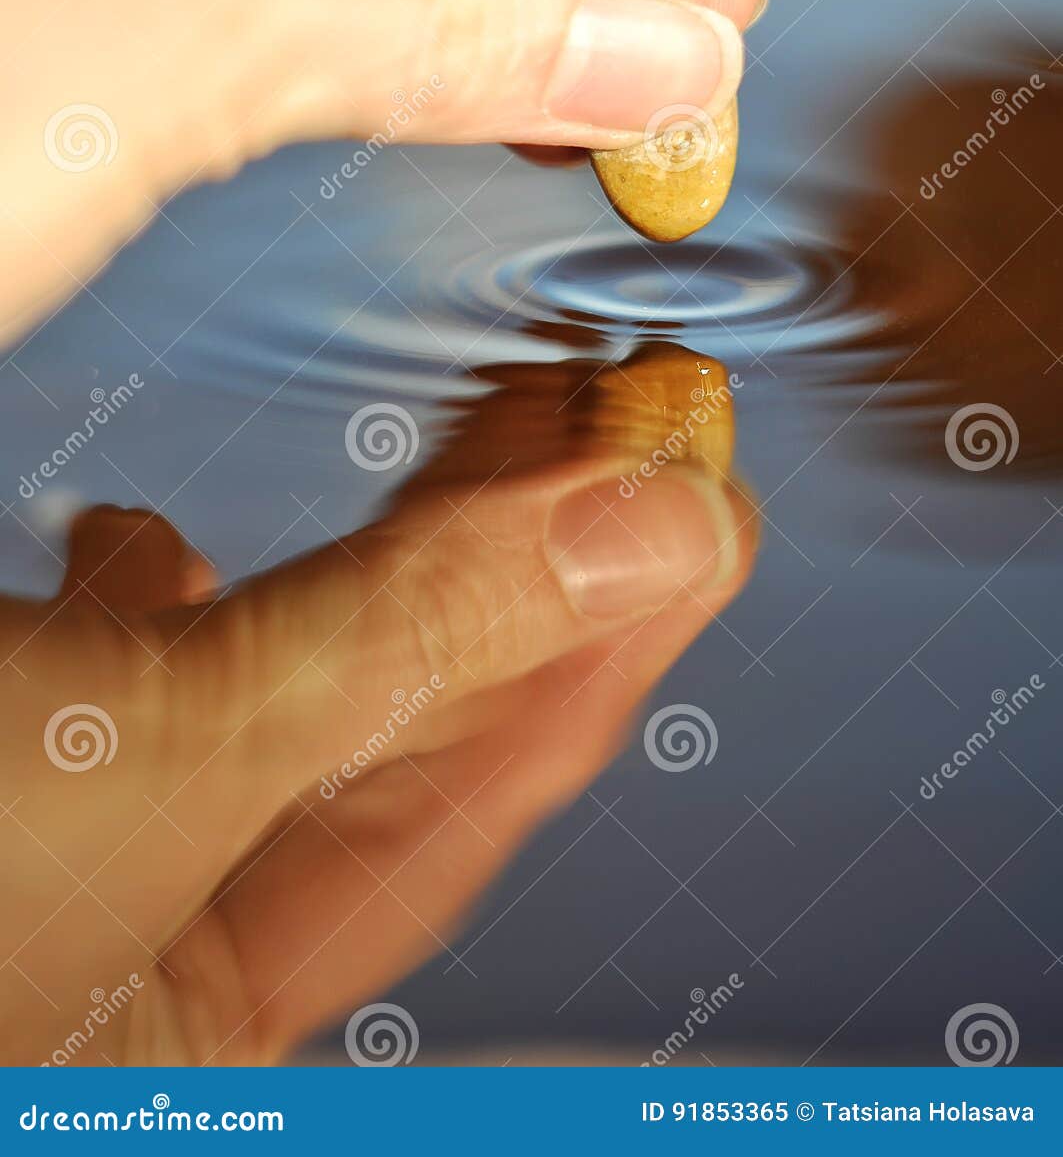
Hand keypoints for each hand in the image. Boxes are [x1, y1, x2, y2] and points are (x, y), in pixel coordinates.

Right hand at [0, 349, 756, 1063]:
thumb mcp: (173, 743)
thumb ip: (414, 638)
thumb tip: (652, 534)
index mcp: (217, 1010)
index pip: (489, 796)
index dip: (616, 634)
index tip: (707, 502)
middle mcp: (164, 946)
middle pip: (403, 728)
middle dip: (526, 562)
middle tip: (631, 420)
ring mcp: (91, 848)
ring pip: (290, 677)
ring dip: (393, 543)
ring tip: (501, 424)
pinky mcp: (17, 756)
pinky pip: (141, 667)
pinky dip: (172, 587)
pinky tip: (159, 540)